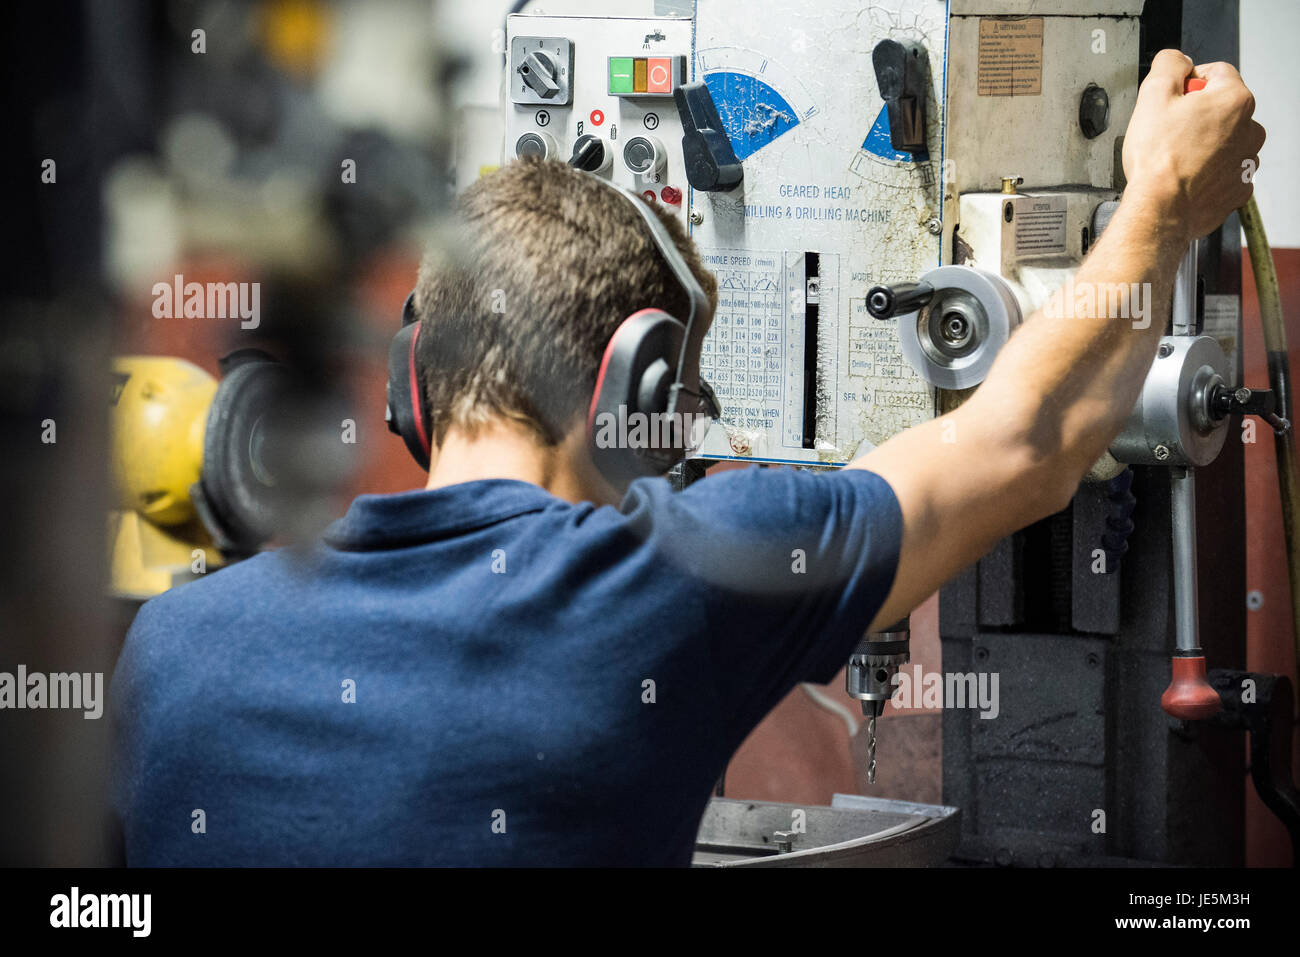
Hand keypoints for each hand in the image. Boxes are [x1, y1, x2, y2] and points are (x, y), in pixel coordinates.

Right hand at [1121, 49, 1265, 239]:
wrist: (1159, 209)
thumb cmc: (1158, 160)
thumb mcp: (1152, 96)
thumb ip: (1169, 65)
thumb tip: (1177, 60)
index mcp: (1234, 100)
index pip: (1215, 73)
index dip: (1188, 83)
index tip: (1172, 100)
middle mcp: (1250, 129)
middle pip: (1222, 108)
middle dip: (1197, 116)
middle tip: (1169, 132)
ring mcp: (1246, 161)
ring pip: (1224, 141)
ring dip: (1204, 145)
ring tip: (1176, 158)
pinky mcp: (1238, 189)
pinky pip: (1224, 171)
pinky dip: (1207, 173)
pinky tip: (1186, 177)